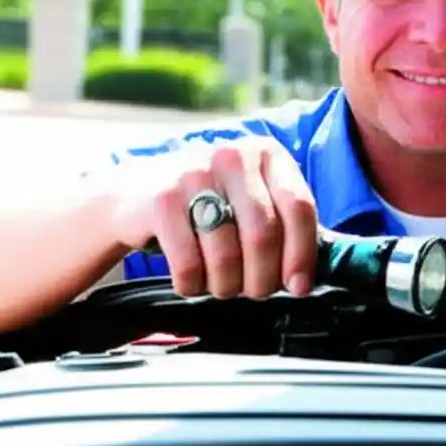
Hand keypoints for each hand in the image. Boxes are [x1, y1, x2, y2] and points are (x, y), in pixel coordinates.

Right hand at [107, 135, 318, 299]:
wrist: (134, 195)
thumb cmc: (209, 205)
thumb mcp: (253, 200)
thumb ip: (286, 225)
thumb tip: (311, 276)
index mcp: (268, 154)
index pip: (299, 207)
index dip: (302, 254)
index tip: (299, 286)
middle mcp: (233, 156)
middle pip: (264, 236)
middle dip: (262, 279)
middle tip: (254, 291)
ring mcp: (194, 173)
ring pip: (227, 255)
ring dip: (226, 287)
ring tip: (221, 285)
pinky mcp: (160, 199)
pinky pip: (189, 265)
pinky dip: (193, 286)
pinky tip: (191, 280)